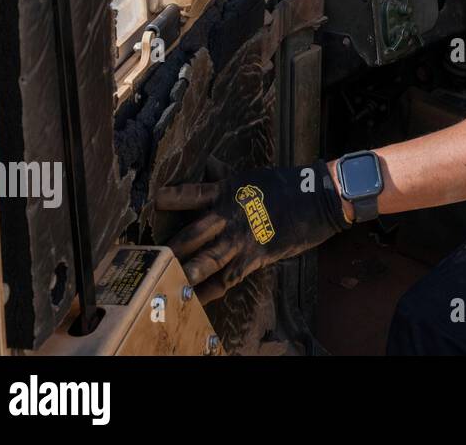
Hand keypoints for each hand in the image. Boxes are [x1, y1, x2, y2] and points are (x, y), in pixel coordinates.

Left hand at [155, 162, 349, 302]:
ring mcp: (242, 239)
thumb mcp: (253, 177)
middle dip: (170, 248)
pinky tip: (194, 299)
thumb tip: (208, 164)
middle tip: (147, 258)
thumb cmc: (286, 186)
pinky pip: (227, 278)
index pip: (192, 194)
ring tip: (164, 282)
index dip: (171, 198)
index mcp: (228, 192)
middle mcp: (230, 217)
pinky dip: (210, 291)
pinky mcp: (255, 257)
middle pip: (193, 234)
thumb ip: (226, 176)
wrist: (318, 200)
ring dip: (185, 271)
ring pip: (207, 259)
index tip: (153, 201)